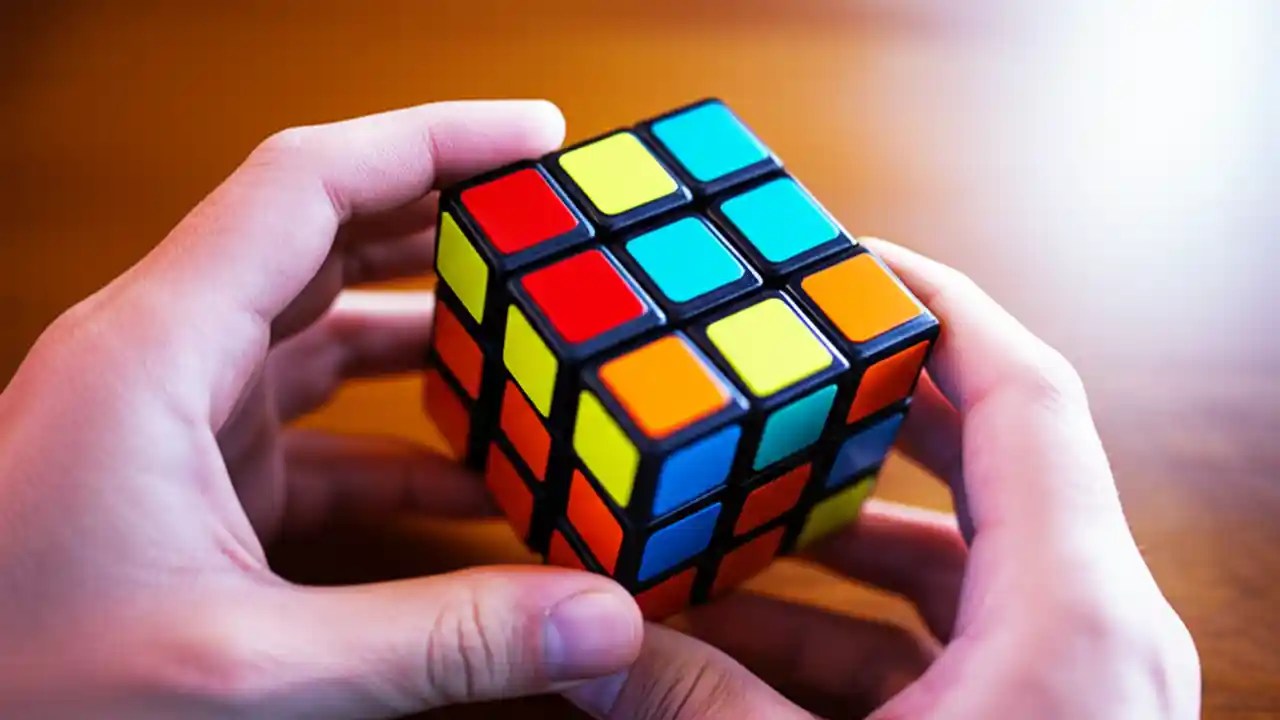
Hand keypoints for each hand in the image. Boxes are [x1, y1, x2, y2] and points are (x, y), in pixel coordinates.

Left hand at [0, 101, 642, 717]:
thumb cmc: (19, 694)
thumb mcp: (248, 670)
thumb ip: (440, 637)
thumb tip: (596, 616)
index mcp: (152, 353)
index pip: (309, 184)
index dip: (432, 142)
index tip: (534, 137)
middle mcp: (160, 361)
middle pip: (325, 239)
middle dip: (447, 226)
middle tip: (548, 229)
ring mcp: (174, 419)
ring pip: (323, 332)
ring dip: (428, 337)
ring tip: (530, 347)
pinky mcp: (190, 481)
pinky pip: (315, 429)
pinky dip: (397, 443)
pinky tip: (472, 480)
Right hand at [565, 239, 1200, 718]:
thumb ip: (692, 706)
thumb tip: (575, 633)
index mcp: (1071, 612)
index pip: (1020, 392)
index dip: (933, 309)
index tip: (845, 263)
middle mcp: (1092, 628)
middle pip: (982, 461)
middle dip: (864, 408)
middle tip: (765, 358)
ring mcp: (1068, 681)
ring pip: (946, 562)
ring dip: (826, 536)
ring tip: (713, 510)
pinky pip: (938, 643)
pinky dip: (838, 627)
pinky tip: (732, 633)